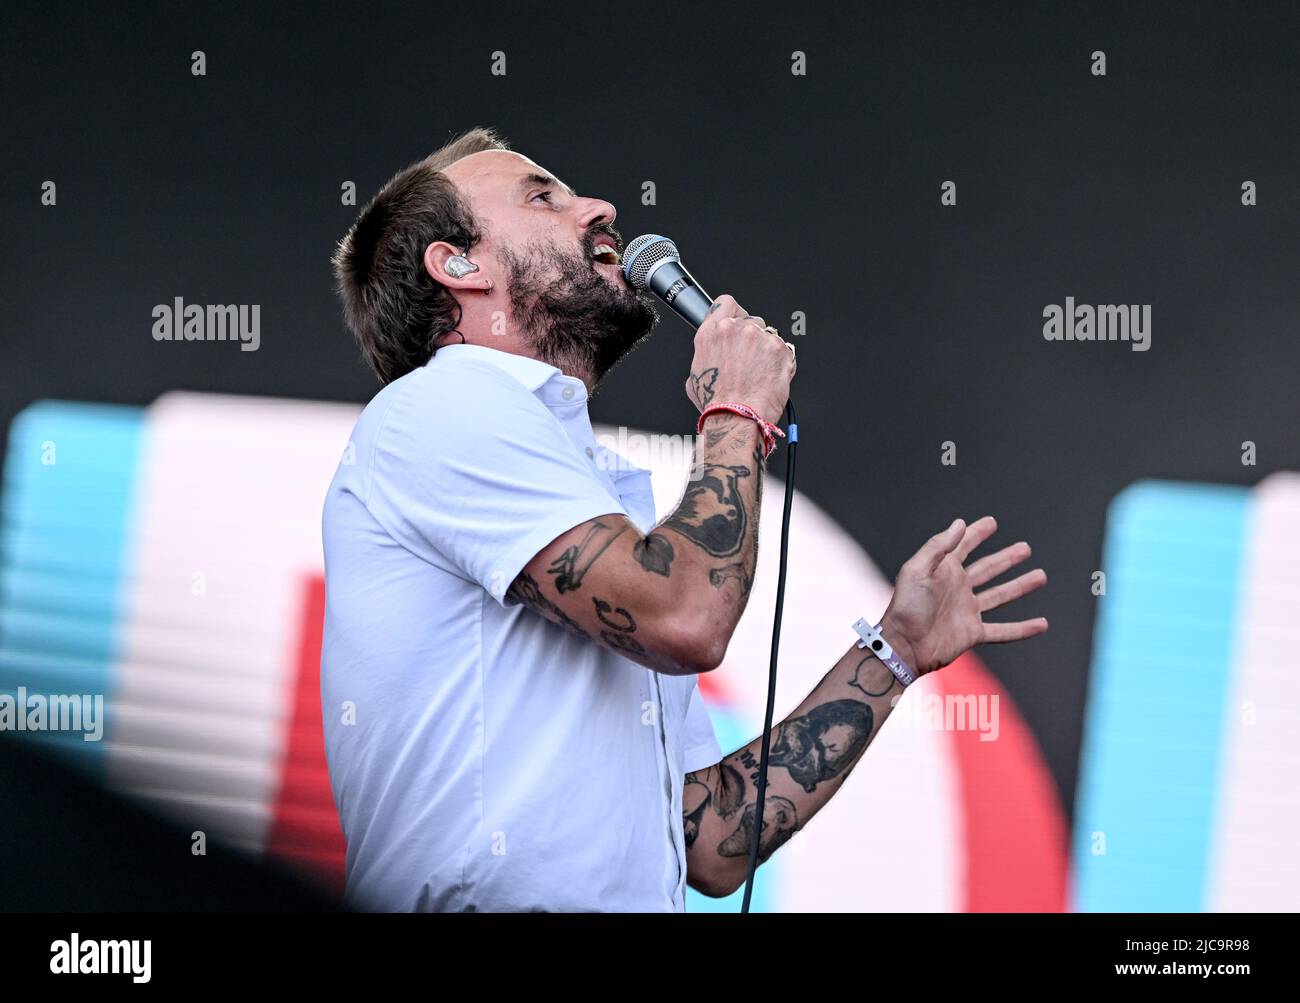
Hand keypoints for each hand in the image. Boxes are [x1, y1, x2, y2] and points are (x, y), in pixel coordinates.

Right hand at [684, 294, 794, 424]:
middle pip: (750, 321)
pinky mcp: (780, 348)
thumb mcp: (695, 376)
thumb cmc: (718, 403)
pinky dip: (779, 362)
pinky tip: (768, 378)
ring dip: (765, 351)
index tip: (737, 321)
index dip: (733, 312)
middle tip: (748, 362)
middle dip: (750, 339)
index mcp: (711, 333)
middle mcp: (735, 330)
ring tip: (758, 374)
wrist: (738, 418)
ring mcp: (759, 337)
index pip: (726, 303)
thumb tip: (712, 355)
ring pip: (768, 335)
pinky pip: (783, 349)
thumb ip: (706, 355)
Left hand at [878, 516, 1047, 674]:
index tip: (991, 522)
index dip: (976, 533)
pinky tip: (1042, 624)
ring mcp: (967, 611)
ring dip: (1020, 586)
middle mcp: (958, 589)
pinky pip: (1003, 631)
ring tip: (1041, 576)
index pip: (963, 546)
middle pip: (988, 569)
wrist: (903, 646)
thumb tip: (959, 523)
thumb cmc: (905, 607)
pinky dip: (1023, 629)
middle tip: (1025, 548)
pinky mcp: (973, 633)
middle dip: (1007, 558)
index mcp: (943, 571)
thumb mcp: (916, 570)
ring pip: (1000, 596)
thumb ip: (938, 546)